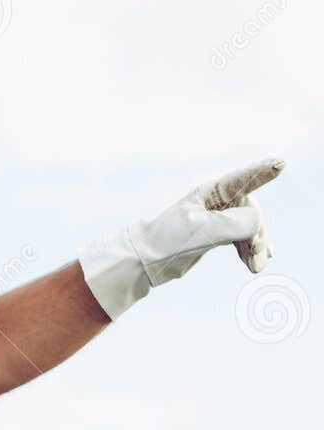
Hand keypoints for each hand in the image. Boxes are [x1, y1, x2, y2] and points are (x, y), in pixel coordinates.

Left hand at [79, 157, 283, 319]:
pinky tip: (257, 262)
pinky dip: (251, 251)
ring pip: (251, 227)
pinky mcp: (218, 234)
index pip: (244, 178)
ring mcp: (220, 217)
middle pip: (252, 211)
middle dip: (257, 231)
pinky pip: (243, 239)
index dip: (263, 171)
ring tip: (255, 267)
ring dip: (256, 245)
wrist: (148, 260)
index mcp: (211, 191)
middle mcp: (218, 201)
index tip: (280, 163)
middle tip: (256, 251)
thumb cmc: (169, 240)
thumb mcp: (203, 229)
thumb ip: (235, 223)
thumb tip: (258, 223)